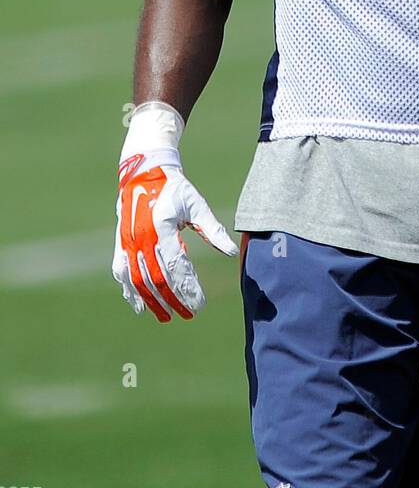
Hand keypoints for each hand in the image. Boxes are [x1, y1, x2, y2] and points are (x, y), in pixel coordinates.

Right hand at [112, 103, 237, 322]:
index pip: (176, 267)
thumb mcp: (196, 205)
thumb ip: (212, 229)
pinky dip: (129, 290)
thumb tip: (230, 252)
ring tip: (165, 317)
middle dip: (173, 299)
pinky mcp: (120, 243)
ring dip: (151, 301)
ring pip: (137, 280)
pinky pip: (121, 272)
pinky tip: (139, 306)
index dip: (187, 288)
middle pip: (157, 279)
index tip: (200, 303)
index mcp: (161, 228)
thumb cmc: (175, 188)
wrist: (143, 171)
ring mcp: (127, 242)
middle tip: (188, 314)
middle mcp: (141, 237)